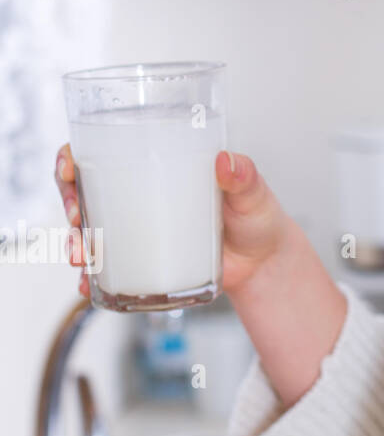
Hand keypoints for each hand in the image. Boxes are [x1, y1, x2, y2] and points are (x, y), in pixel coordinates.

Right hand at [54, 143, 294, 298]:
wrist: (263, 262)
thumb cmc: (257, 217)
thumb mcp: (253, 192)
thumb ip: (245, 176)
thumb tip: (226, 161)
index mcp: (160, 166)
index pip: (103, 150)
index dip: (74, 156)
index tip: (71, 168)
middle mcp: (140, 196)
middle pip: (84, 189)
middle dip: (67, 201)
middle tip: (75, 217)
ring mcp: (138, 230)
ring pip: (88, 230)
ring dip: (75, 242)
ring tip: (82, 256)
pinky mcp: (143, 261)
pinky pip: (106, 268)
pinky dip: (92, 277)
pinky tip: (90, 284)